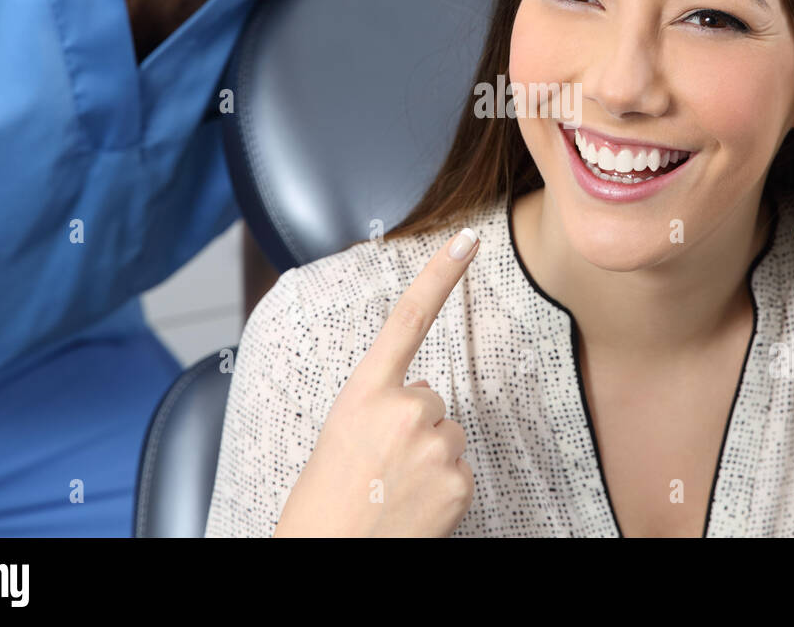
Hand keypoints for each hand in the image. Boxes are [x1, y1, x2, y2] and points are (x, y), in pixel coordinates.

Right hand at [274, 227, 480, 536]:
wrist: (325, 555)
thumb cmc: (325, 501)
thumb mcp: (341, 433)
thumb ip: (381, 402)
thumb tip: (423, 397)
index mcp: (364, 392)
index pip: (408, 318)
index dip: (440, 274)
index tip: (468, 239)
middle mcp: (404, 409)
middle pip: (433, 399)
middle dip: (415, 427)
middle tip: (379, 467)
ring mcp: (435, 446)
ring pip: (449, 437)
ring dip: (429, 459)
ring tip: (392, 490)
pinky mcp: (458, 481)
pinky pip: (461, 471)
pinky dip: (442, 490)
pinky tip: (412, 508)